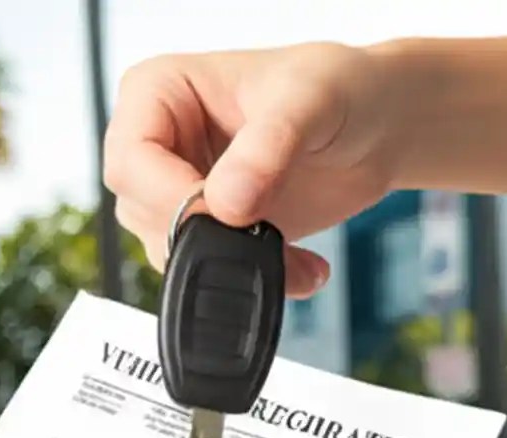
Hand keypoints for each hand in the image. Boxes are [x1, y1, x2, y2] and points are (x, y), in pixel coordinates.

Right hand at [104, 42, 404, 296]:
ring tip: (297, 255)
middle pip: (142, 210)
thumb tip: (227, 203)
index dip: (168, 195)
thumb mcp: (308, 101)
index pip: (130, 158)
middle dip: (204, 234)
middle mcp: (156, 144)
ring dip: (234, 264)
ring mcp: (177, 191)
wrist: (376, 126)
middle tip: (266, 233)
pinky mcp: (205, 230)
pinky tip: (300, 267)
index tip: (227, 211)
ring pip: (168, 250)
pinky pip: (207, 272)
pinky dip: (255, 280)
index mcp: (156, 92)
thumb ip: (266, 149)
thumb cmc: (337, 88)